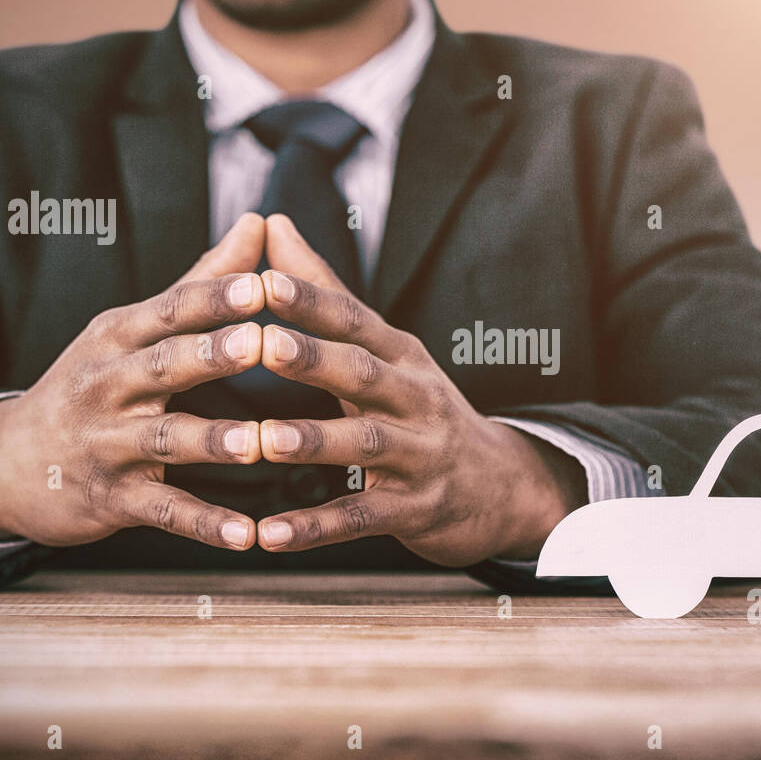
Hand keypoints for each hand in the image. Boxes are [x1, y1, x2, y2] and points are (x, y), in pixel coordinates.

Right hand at [0, 213, 270, 549]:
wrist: (7, 465)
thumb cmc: (94, 384)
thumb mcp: (132, 329)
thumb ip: (201, 282)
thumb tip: (260, 222)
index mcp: (119, 337)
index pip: (170, 310)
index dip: (214, 296)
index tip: (261, 281)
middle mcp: (109, 384)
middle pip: (166, 365)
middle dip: (214, 353)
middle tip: (263, 341)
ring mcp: (108, 444)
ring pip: (167, 440)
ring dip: (214, 442)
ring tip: (259, 444)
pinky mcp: (111, 498)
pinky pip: (163, 512)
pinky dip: (204, 524)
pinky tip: (247, 535)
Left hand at [253, 215, 587, 566]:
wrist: (501, 486)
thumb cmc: (421, 409)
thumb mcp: (386, 351)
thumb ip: (325, 294)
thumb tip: (274, 224)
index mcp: (401, 355)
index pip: (355, 319)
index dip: (312, 301)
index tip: (262, 279)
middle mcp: (415, 397)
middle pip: (363, 373)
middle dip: (313, 359)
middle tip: (261, 344)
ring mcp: (420, 454)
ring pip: (362, 445)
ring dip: (311, 443)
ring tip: (260, 442)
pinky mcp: (416, 509)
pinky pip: (361, 518)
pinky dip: (316, 528)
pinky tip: (270, 535)